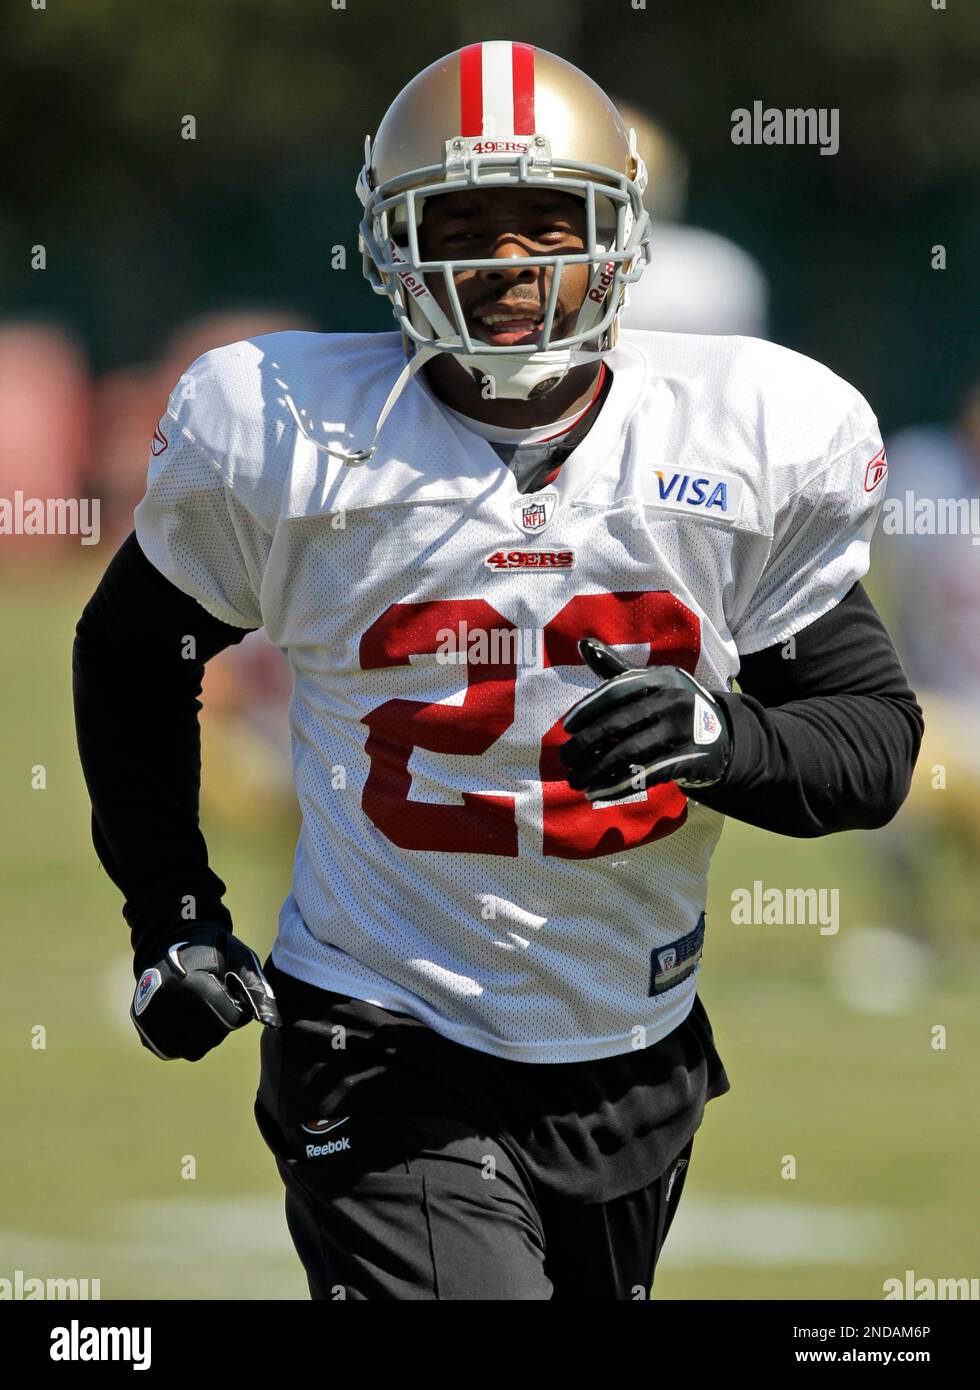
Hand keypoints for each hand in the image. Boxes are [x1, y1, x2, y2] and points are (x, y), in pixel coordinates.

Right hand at [131, 923, 280, 1061]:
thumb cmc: (212, 949)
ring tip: (201, 1007)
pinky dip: (186, 1040)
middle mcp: (163, 1004)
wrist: (169, 939)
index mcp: (188, 984)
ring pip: (194, 1051)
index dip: (241, 1009)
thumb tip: (275, 1024)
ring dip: (205, 1035)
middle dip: (222, 1022)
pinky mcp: (142, 1030)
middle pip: (213, 1038)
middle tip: (215, 997)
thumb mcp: (239, 958)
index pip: (231, 1020)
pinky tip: (186, 1017)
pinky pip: (175, 1052)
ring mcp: (148, 1020)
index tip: (234, 992)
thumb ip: (258, 989)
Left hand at [558, 638, 731, 801]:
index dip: (588, 709)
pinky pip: (644, 775)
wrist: (722, 735)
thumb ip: (616, 669)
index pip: (616, 691)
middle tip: (564, 759)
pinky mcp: (688, 760)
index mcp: (661, 678)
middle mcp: (674, 700)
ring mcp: (684, 731)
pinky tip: (596, 792)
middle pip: (619, 723)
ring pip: (628, 752)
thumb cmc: (671, 706)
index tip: (567, 728)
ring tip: (575, 780)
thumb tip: (582, 643)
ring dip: (596, 769)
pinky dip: (617, 786)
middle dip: (586, 744)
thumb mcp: (651, 684)